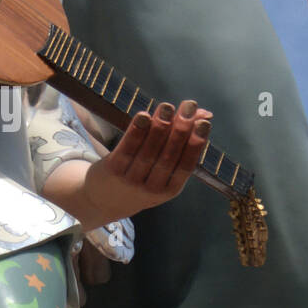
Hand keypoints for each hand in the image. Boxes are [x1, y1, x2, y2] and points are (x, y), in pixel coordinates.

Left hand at [81, 100, 211, 223]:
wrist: (104, 200)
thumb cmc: (142, 178)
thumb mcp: (163, 170)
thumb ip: (182, 141)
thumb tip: (204, 113)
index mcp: (170, 189)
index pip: (186, 165)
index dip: (196, 144)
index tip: (204, 122)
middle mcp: (152, 189)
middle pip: (168, 157)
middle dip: (180, 130)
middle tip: (188, 107)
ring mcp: (131, 181)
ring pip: (148, 152)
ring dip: (159, 128)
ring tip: (167, 107)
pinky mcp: (112, 172)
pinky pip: (126, 149)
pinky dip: (136, 132)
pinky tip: (143, 116)